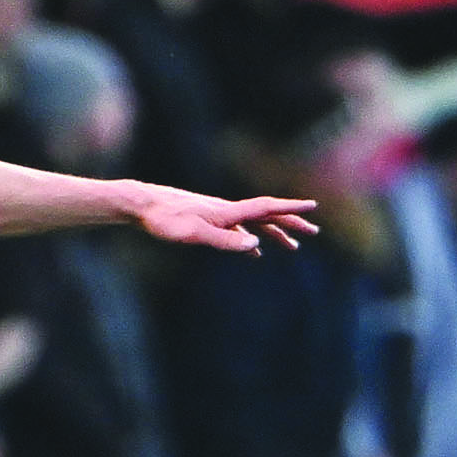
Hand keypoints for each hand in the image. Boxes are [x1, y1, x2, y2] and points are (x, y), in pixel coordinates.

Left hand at [131, 185, 317, 254]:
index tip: (314, 206)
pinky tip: (253, 251)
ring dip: (275, 233)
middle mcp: (227, 210)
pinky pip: (237, 231)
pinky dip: (250, 240)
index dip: (291, 208)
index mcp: (228, 211)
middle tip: (314, 232)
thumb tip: (256, 246)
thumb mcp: (195, 234)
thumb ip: (225, 241)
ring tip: (292, 246)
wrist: (142, 205)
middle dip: (291, 223)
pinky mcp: (206, 221)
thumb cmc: (165, 219)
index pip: (267, 207)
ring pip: (254, 224)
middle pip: (267, 215)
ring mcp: (217, 216)